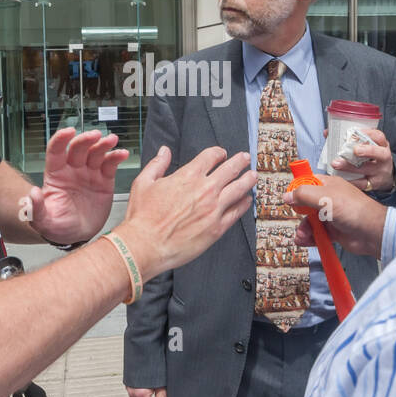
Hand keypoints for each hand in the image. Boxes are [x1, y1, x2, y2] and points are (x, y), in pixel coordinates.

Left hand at [27, 128, 128, 243]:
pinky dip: (116, 157)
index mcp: (56, 175)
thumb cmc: (57, 226)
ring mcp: (89, 173)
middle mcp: (72, 170)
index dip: (61, 139)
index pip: (56, 151)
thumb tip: (32, 194)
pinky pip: (110, 165)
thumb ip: (36, 208)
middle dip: (86, 139)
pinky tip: (122, 153)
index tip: (68, 131)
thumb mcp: (43, 221)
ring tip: (112, 140)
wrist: (77, 236)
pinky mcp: (104, 180)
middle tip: (96, 135)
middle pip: (78, 148)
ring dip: (103, 144)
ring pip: (95, 152)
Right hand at [113, 145, 255, 280]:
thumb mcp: (144, 183)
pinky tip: (247, 200)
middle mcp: (205, 190)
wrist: (146, 244)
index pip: (211, 156)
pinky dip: (244, 204)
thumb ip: (157, 164)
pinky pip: (237, 212)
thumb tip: (164, 152)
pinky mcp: (217, 228)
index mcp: (188, 176)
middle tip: (245, 159)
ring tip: (253, 176)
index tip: (221, 154)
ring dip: (248, 180)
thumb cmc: (142, 217)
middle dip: (240, 161)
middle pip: (230, 169)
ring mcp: (214, 209)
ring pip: (239, 189)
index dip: (218, 152)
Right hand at [285, 172, 385, 257]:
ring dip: (303, 229)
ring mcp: (331, 216)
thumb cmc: (355, 210)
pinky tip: (305, 241)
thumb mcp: (324, 197)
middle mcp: (329, 199)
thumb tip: (287, 195)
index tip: (290, 198)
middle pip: (306, 204)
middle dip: (299, 213)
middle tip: (299, 217)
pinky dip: (310, 238)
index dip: (298, 190)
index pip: (308, 183)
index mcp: (328, 185)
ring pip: (310, 221)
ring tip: (302, 235)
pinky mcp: (334, 231)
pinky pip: (317, 234)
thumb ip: (303, 195)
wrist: (371, 232)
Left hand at [329, 127, 395, 193]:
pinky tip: (340, 179)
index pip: (379, 137)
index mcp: (382, 146)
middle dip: (367, 151)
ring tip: (336, 164)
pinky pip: (361, 184)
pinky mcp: (373, 184)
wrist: (386, 177)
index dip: (369, 133)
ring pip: (368, 169)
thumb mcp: (368, 146)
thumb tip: (328, 133)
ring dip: (350, 167)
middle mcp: (383, 158)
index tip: (356, 132)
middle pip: (379, 154)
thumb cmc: (373, 158)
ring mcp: (380, 172)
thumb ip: (351, 139)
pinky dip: (350, 181)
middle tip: (354, 150)